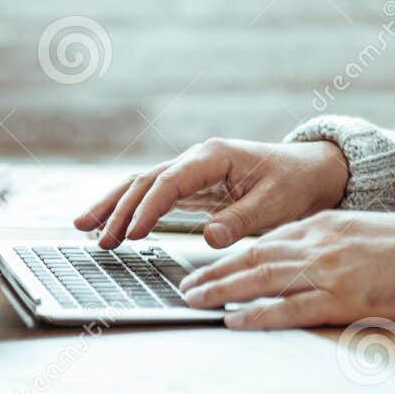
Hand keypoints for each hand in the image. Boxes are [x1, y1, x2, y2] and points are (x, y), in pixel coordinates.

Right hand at [73, 138, 349, 248]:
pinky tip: (110, 226)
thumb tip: (210, 237)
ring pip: (142, 186)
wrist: (309, 171)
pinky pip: (153, 196)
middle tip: (97, 237)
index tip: (133, 233)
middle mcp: (196, 159)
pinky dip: (130, 209)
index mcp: (215, 156)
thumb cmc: (294, 184)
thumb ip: (242, 220)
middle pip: (146, 181)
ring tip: (85, 228)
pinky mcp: (190, 186)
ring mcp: (190, 171)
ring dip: (114, 206)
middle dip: (119, 208)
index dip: (149, 208)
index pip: (171, 181)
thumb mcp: (276, 204)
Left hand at [179, 210, 394, 328]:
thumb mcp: (354, 231)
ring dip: (222, 290)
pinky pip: (290, 308)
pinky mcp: (341, 297)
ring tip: (195, 300)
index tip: (205, 266)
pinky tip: (234, 319)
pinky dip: (257, 313)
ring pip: (262, 279)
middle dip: (214, 272)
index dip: (230, 256)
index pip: (264, 242)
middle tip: (186, 286)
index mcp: (320, 226)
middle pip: (253, 258)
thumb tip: (289, 258)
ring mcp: (327, 270)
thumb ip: (321, 242)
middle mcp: (316, 244)